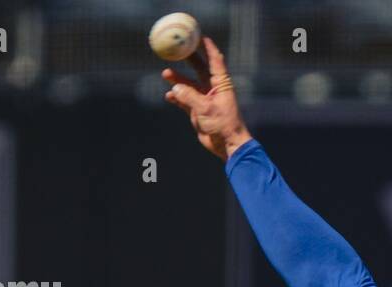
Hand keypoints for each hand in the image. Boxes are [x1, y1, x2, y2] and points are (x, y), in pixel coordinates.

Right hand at [162, 37, 251, 159]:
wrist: (226, 145)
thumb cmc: (223, 124)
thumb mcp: (205, 108)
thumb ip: (189, 97)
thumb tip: (174, 87)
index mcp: (221, 84)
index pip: (215, 61)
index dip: (208, 48)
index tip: (200, 35)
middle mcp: (213, 89)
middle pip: (199, 69)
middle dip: (188, 58)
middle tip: (177, 48)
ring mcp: (205, 100)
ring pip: (188, 85)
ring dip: (177, 79)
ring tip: (165, 73)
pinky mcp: (198, 111)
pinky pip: (184, 100)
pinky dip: (176, 97)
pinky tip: (168, 96)